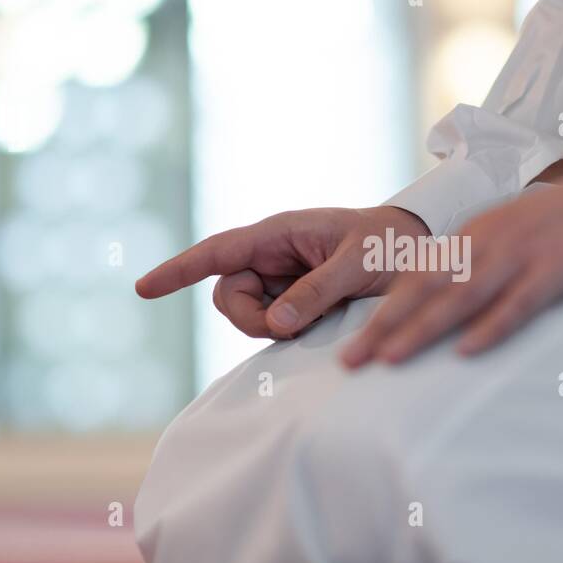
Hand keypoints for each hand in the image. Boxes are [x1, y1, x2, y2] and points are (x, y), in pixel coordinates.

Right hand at [136, 206, 430, 338]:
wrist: (419, 248)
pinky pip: (272, 320)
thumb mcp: (358, 265)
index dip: (179, 271)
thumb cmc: (390, 244)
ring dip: (273, 326)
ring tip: (318, 317)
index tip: (143, 289)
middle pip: (230, 295)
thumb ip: (318, 292)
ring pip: (249, 312)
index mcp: (279, 232)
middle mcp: (273, 253)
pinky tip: (318, 321)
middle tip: (291, 327)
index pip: (217, 252)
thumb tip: (276, 323)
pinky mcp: (294, 296)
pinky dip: (287, 329)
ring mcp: (282, 276)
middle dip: (251, 318)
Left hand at [340, 163, 562, 366]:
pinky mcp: (561, 266)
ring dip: (422, 328)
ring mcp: (525, 252)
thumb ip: (487, 264)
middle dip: (384, 326)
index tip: (353, 345)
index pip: (419, 277)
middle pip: (427, 288)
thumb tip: (455, 307)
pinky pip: (520, 302)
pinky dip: (492, 327)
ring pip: (462, 296)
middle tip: (348, 361)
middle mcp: (491, 241)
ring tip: (388, 359)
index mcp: (479, 234)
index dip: (382, 311)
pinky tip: (468, 352)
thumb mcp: (522, 236)